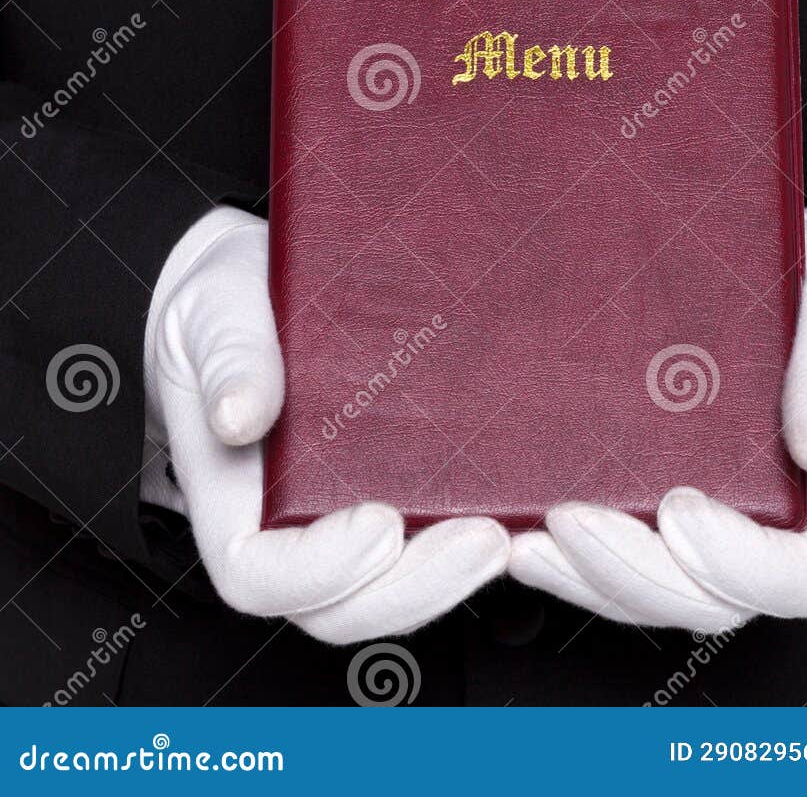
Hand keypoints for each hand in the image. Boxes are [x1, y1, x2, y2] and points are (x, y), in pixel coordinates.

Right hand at [144, 207, 507, 640]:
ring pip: (390, 586)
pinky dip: (462, 542)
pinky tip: (515, 507)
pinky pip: (421, 540)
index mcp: (229, 497)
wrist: (257, 279)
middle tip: (484, 539)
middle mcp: (285, 523)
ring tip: (507, 532)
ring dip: (449, 577)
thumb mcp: (213, 312)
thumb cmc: (224, 304)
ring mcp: (338, 514)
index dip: (320, 571)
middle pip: (341, 605)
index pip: (258, 577)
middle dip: (414, 588)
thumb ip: (226, 358)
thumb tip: (238, 416)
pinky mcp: (390, 488)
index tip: (379, 524)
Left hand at [510, 209, 806, 631]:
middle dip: (633, 574)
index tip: (682, 510)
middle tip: (572, 521)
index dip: (739, 566)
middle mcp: (760, 528)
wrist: (767, 256)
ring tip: (528, 538)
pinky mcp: (645, 495)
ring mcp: (699, 520)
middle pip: (704, 599)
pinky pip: (610, 550)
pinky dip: (565, 554)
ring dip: (584, 577)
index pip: (796, 578)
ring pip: (646, 589)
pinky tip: (517, 525)